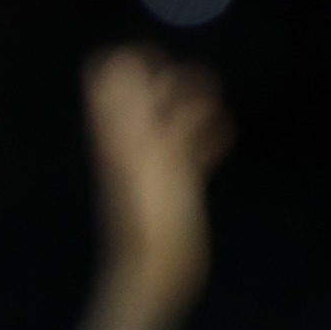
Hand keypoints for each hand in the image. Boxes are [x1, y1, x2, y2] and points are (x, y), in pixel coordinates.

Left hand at [85, 45, 230, 310]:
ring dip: (196, 107)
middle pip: (146, 88)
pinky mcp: (177, 182)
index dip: (136, 60)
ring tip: (212, 117)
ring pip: (173, 114)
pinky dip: (207, 137)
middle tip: (191, 99)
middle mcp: (131, 137)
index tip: (164, 69)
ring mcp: (153, 158)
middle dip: (174, 81)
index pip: (108, 70)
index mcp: (116, 126)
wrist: (158, 273)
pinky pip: (192, 146)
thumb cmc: (155, 213)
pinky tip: (221, 143)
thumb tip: (127, 56)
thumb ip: (140, 107)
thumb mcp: (150, 153)